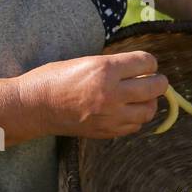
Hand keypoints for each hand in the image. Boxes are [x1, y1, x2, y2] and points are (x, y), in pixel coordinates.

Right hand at [17, 51, 168, 138]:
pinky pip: (135, 126)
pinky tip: (126, 110)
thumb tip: (140, 69)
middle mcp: (112, 92)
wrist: (34, 106)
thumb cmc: (54, 78)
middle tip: (151, 79)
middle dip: (157, 81)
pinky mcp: (106, 131)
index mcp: (105, 69)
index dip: (149, 62)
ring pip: (150, 109)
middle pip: (156, 87)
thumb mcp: (85, 61)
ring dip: (148, 101)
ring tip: (139, 97)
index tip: (144, 64)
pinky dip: (136, 117)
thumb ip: (113, 65)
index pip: (147, 62)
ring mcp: (110, 115)